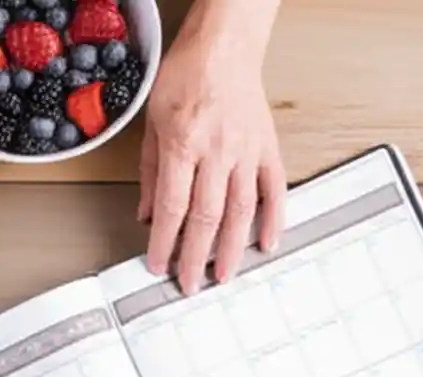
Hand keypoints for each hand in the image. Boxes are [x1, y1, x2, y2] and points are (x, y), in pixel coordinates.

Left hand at [139, 0, 285, 294]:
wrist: (224, 47)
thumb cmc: (187, 76)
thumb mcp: (152, 121)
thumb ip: (151, 171)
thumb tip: (147, 214)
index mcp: (183, 144)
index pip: (173, 206)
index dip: (164, 242)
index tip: (157, 264)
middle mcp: (217, 151)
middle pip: (205, 216)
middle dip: (195, 256)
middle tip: (189, 284)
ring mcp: (246, 152)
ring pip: (240, 210)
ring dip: (231, 248)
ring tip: (223, 275)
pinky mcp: (267, 148)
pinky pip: (274, 190)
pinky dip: (273, 219)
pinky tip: (266, 244)